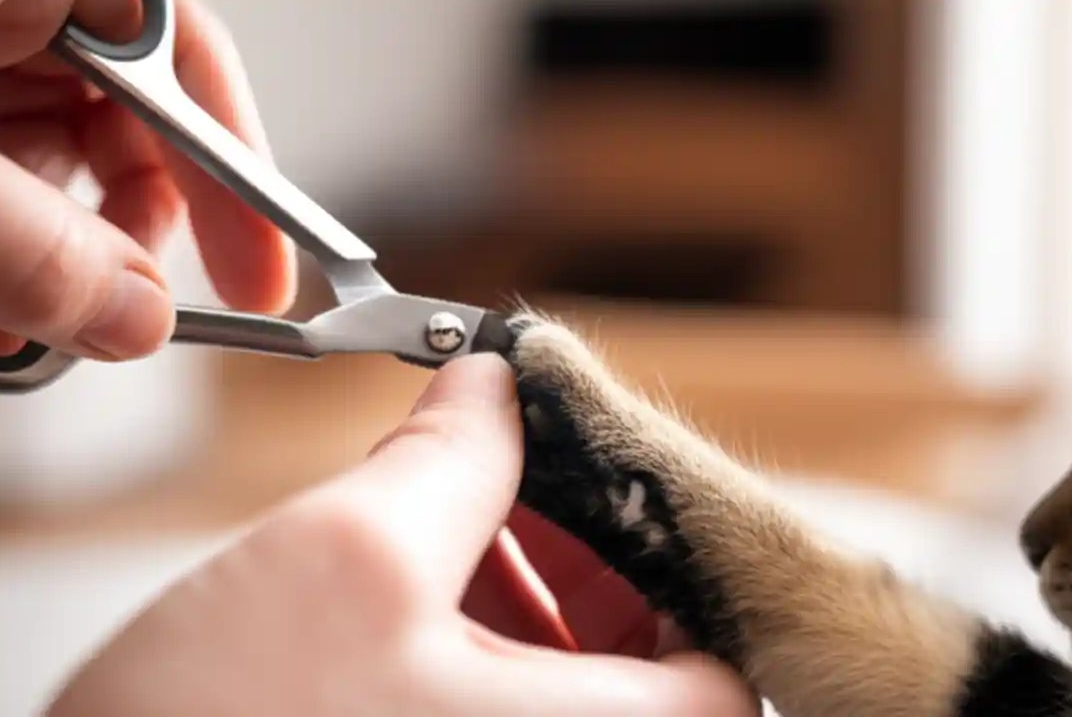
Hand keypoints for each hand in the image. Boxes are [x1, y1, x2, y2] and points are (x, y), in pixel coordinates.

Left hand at [0, 0, 293, 360]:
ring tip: (26, 323)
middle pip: (131, 112)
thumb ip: (29, 245)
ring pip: (57, 148)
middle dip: (128, 231)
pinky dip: (0, 238)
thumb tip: (136, 315)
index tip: (260, 277)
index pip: (184, 54)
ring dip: (53, 253)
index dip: (237, 174)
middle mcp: (12, 1)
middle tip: (127, 313)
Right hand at [46, 355, 759, 716]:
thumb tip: (494, 385)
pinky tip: (414, 596)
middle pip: (644, 668)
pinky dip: (476, 651)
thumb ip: (453, 454)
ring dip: (523, 595)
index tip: (595, 483)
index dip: (663, 549)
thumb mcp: (354, 555)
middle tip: (508, 486)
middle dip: (576, 557)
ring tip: (444, 524)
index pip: (718, 652)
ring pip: (567, 694)